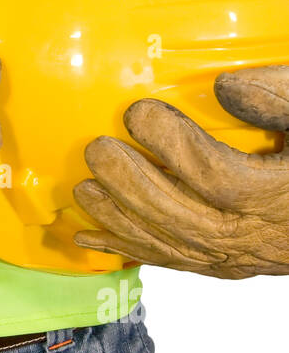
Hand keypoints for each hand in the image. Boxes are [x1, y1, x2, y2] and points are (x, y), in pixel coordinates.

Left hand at [72, 66, 288, 277]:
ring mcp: (242, 257)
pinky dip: (129, 250)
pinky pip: (173, 263)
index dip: (171, 144)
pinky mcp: (230, 266)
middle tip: (96, 150)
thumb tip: (223, 85)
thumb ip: (282, 95)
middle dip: (131, 184)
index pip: (215, 174)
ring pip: (171, 245)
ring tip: (83, 189)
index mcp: (280, 194)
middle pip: (181, 216)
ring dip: (121, 219)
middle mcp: (257, 234)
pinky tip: (90, 237)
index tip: (138, 111)